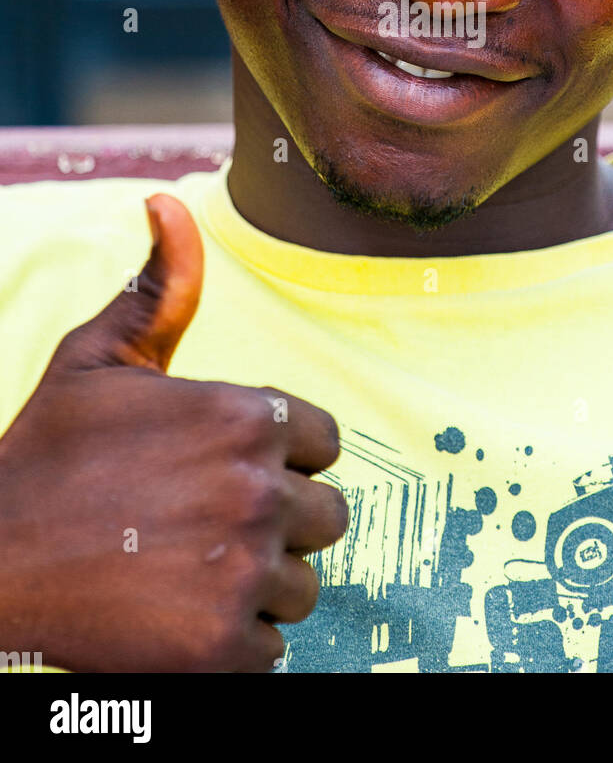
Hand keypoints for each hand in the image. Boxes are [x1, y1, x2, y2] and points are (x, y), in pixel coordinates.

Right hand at [0, 194, 347, 672]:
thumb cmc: (48, 458)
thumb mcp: (98, 362)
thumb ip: (159, 288)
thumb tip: (170, 200)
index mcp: (246, 414)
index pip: (323, 444)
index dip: (278, 457)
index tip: (222, 469)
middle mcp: (260, 489)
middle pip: (326, 517)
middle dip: (277, 522)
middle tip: (204, 525)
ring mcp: (246, 572)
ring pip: (301, 585)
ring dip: (255, 584)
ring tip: (184, 569)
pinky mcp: (226, 648)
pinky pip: (272, 649)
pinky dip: (231, 644)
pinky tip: (175, 617)